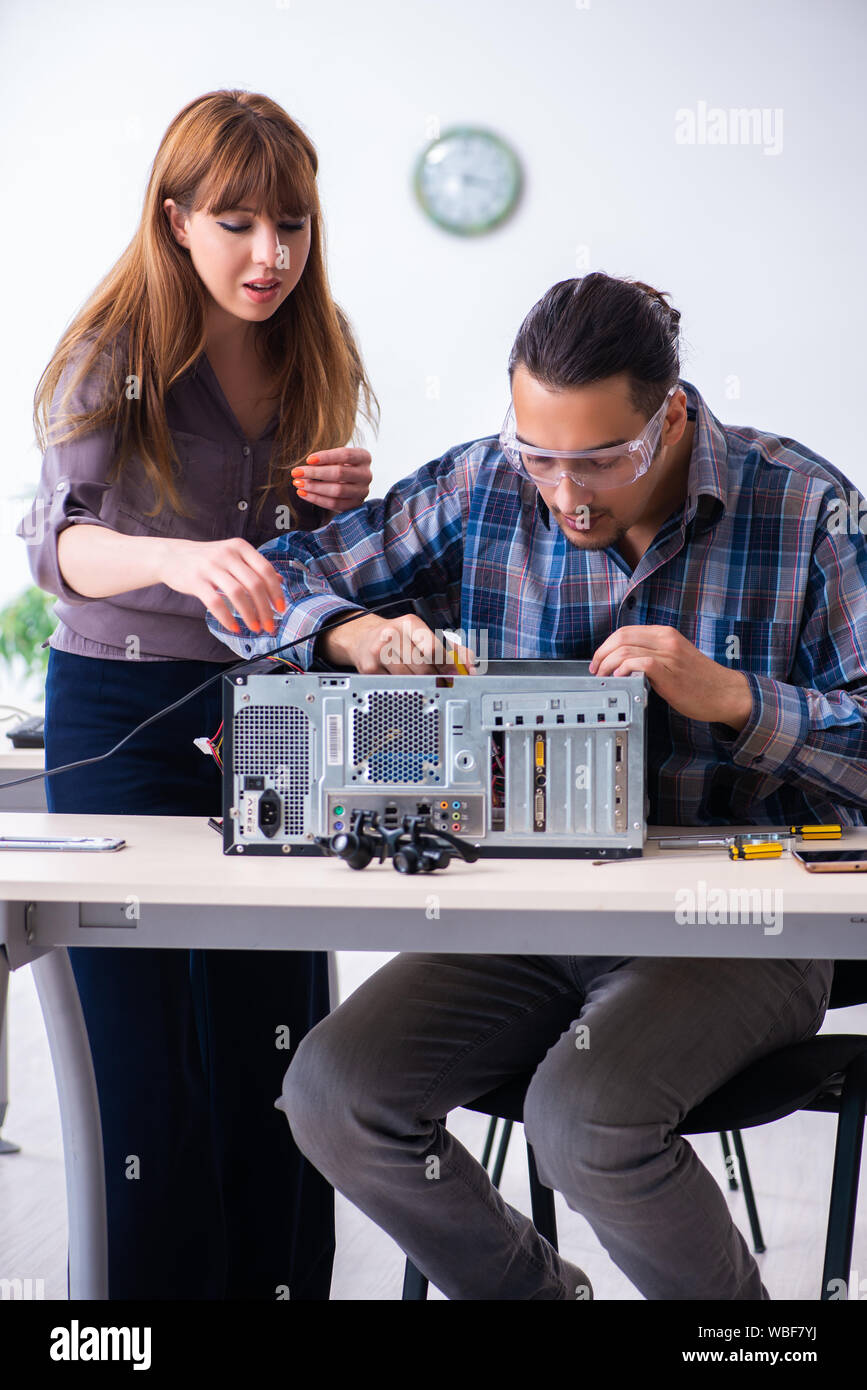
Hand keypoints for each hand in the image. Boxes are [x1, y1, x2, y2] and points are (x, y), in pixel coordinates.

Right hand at [156, 537, 286, 636]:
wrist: (172, 556)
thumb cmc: (207, 559)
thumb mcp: (233, 556)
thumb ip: (254, 567)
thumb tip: (280, 581)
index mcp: (240, 547)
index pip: (265, 570)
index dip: (276, 592)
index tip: (281, 609)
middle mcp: (227, 554)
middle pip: (254, 585)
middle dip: (265, 609)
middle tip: (269, 625)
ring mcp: (210, 566)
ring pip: (237, 594)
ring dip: (249, 615)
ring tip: (254, 627)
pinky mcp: (196, 580)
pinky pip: (215, 602)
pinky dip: (227, 618)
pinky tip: (234, 627)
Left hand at [291, 447, 371, 512]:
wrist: (352, 483)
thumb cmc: (342, 465)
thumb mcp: (337, 458)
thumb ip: (326, 459)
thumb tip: (309, 464)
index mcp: (364, 457)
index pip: (345, 455)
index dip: (326, 457)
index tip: (308, 459)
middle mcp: (366, 474)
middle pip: (339, 473)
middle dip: (315, 473)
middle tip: (296, 472)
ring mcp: (362, 491)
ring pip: (337, 490)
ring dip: (314, 487)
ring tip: (298, 483)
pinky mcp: (355, 505)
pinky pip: (334, 504)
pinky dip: (316, 499)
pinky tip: (303, 493)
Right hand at [323, 612, 476, 674]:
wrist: (363, 638)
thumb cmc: (399, 638)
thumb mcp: (423, 635)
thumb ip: (452, 649)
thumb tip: (470, 666)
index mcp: (410, 623)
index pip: (433, 647)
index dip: (447, 665)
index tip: (455, 675)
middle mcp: (392, 634)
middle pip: (422, 666)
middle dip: (435, 677)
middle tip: (440, 682)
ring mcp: (379, 651)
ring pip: (409, 678)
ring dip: (420, 684)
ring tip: (422, 681)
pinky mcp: (369, 668)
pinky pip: (394, 685)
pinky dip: (404, 688)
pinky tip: (404, 681)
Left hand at [589, 625, 752, 731]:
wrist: (726, 693)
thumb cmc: (700, 680)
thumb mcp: (673, 658)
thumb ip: (651, 655)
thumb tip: (622, 662)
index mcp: (665, 634)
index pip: (625, 631)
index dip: (605, 646)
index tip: (598, 660)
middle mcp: (666, 640)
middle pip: (621, 638)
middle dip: (601, 654)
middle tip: (596, 670)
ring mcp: (670, 656)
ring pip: (627, 649)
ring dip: (609, 664)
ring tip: (605, 676)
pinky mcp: (672, 673)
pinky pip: (643, 663)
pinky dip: (626, 668)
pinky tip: (621, 677)